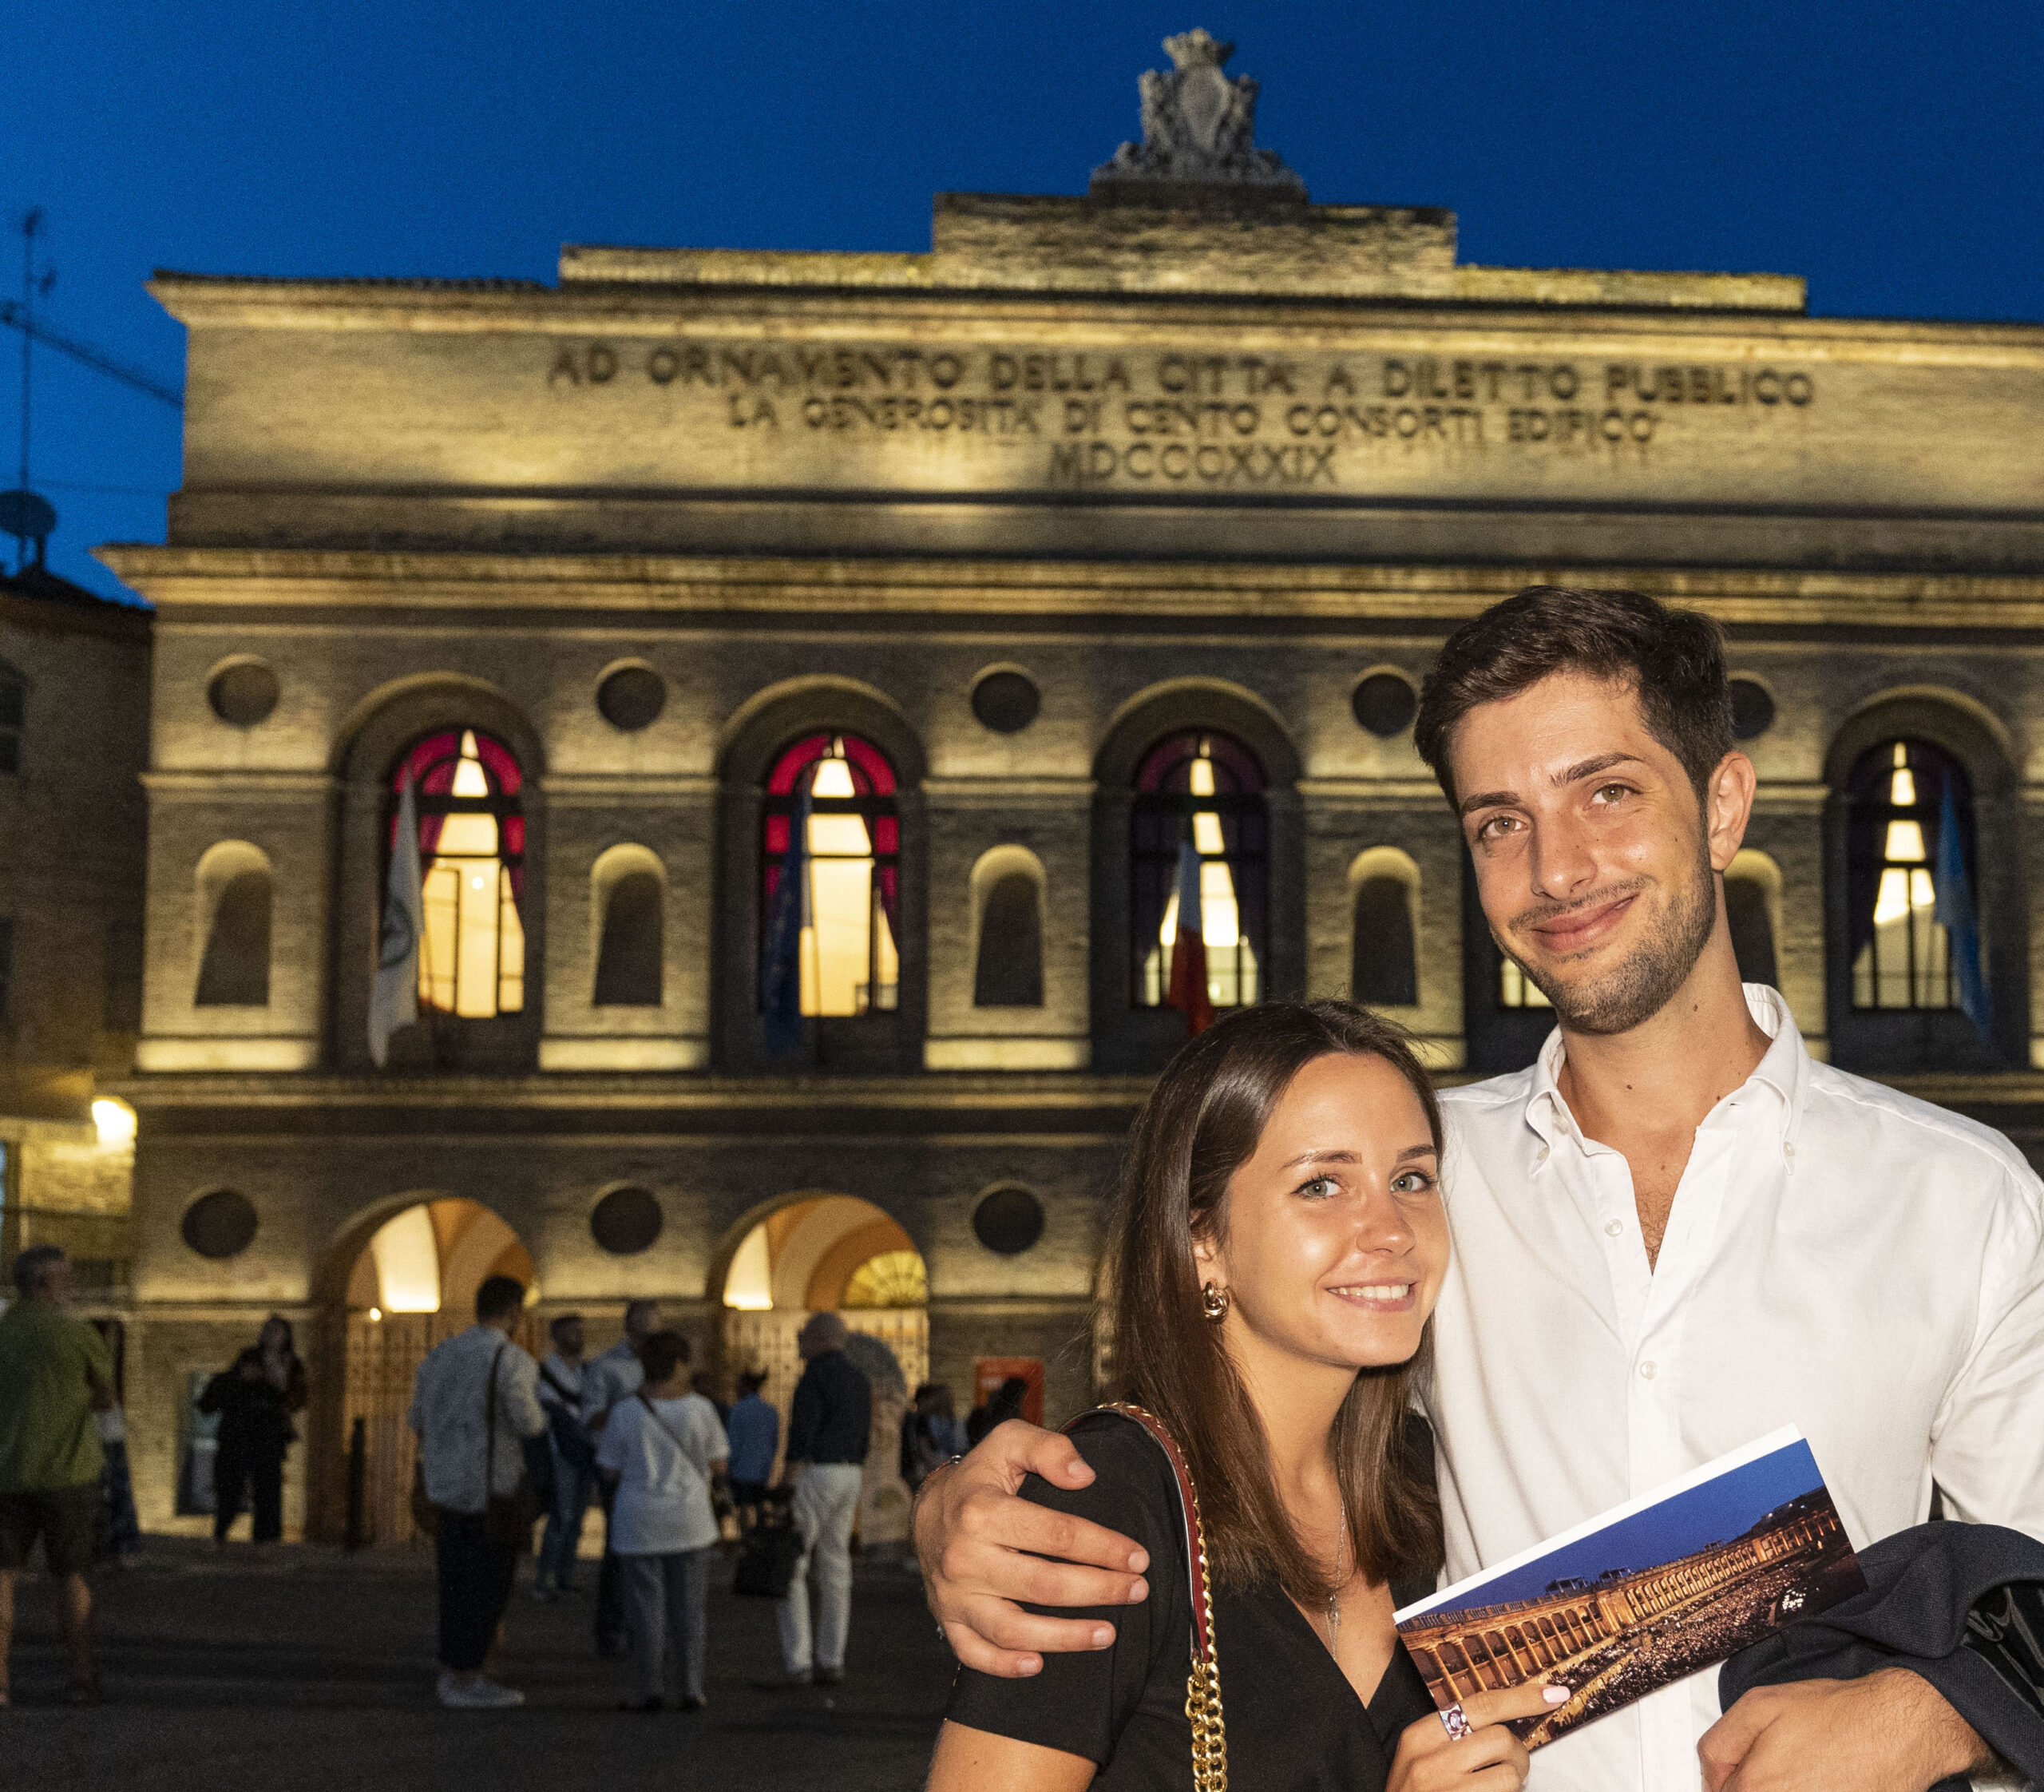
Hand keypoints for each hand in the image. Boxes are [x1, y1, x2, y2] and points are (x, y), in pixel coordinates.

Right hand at [913, 1419, 1150, 1677]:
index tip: (1138, 1556)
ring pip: (1012, 1629)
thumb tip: (1085, 1476)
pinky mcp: (947, 1620)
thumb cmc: (980, 1477)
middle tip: (1138, 1591)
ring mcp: (954, 1594)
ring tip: (1108, 1634)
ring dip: (1065, 1638)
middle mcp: (964, 1557)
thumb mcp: (1008, 1443)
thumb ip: (1048, 1449)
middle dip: (1099, 1590)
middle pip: (1042, 1584)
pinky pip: (974, 1653)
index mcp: (982, 1510)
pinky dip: (1005, 1665)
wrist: (926, 1511)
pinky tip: (1040, 1664)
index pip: (1056, 1534)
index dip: (1103, 1547)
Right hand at [1389, 1682, 1565, 1791]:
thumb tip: (1506, 1720)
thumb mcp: (1420, 1759)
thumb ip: (1452, 1737)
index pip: (1480, 1705)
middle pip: (1501, 1738)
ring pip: (1510, 1774)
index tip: (1554, 1694)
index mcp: (1420, 1736)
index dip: (1523, 1698)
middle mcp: (1430, 1761)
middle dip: (1517, 1754)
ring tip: (1495, 1789)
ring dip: (1513, 1783)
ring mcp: (1447, 1791)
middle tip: (1509, 1767)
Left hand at [1699, 1668, 1990, 1791]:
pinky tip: (1822, 1781)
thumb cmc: (1833, 1713)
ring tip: (1803, 1774)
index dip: (1724, 1781)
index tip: (1743, 1767)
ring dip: (1779, 1789)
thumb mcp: (1759, 1705)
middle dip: (1749, 1788)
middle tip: (1777, 1767)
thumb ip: (1720, 1744)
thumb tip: (1711, 1778)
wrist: (1897, 1730)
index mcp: (1754, 1787)